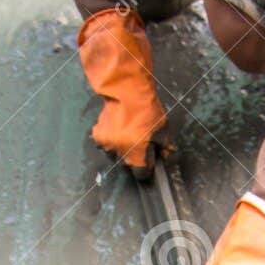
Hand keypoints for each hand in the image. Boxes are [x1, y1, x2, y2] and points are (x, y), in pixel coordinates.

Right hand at [78, 8, 168, 178]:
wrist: (125, 89)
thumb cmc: (146, 109)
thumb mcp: (163, 128)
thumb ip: (165, 146)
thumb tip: (166, 155)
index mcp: (135, 156)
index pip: (141, 174)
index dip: (147, 168)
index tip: (150, 160)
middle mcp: (119, 154)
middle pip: (128, 163)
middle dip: (135, 155)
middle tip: (140, 139)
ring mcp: (107, 145)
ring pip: (116, 153)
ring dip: (122, 147)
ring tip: (128, 130)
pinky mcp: (98, 134)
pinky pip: (105, 142)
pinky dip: (111, 137)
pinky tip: (117, 126)